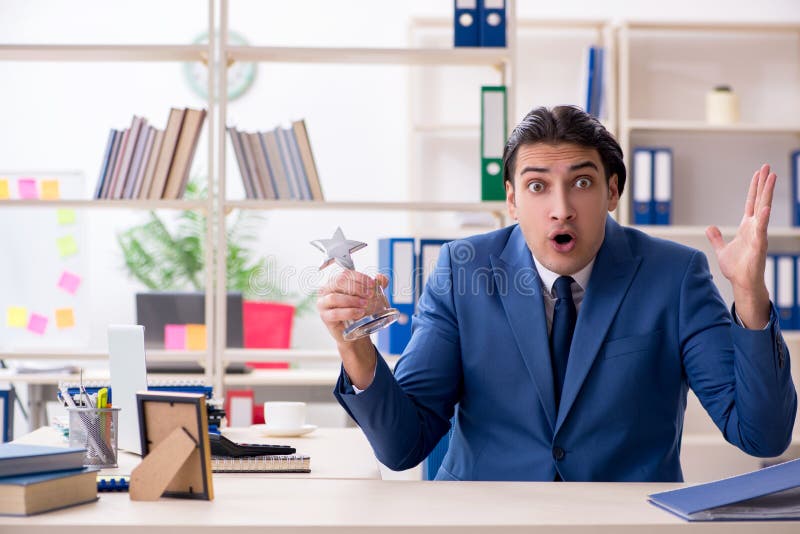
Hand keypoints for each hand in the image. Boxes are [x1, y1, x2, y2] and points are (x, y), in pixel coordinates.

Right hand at [317, 270, 387, 342]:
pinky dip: (348, 312)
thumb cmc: (359, 311)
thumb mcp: (369, 297)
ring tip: (365, 304)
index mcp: (336, 282)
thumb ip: (377, 286)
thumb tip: (382, 277)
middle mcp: (327, 290)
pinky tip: (359, 313)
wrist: (355, 332)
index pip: (346, 274)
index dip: (360, 277)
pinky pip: (335, 313)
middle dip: (357, 287)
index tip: (373, 284)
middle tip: (370, 294)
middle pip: (339, 282)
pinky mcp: (325, 317)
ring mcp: (323, 303)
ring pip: (334, 297)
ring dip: (352, 300)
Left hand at [706, 164, 774, 327]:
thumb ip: (716, 238)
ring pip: (763, 210)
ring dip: (767, 194)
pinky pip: (762, 230)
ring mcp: (759, 235)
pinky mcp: (759, 245)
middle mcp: (755, 227)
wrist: (742, 283)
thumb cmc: (736, 268)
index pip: (751, 202)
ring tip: (771, 177)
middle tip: (767, 166)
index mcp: (747, 227)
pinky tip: (765, 207)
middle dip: (763, 184)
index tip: (759, 173)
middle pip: (760, 200)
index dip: (754, 187)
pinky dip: (763, 219)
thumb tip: (710, 227)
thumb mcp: (722, 249)